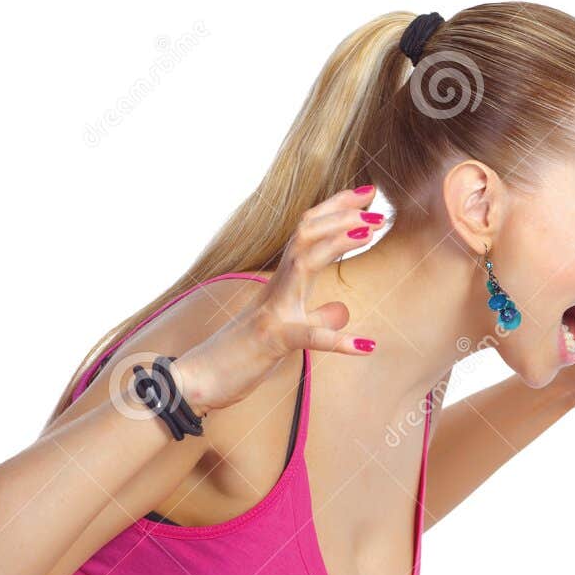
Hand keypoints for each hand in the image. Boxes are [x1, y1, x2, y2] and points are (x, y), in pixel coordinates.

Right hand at [178, 185, 386, 413]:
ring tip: (371, 232)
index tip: (368, 195)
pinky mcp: (271, 341)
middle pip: (305, 233)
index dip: (336, 209)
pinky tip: (365, 347)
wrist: (198, 380)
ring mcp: (272, 311)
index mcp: (282, 283)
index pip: (308, 233)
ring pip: (303, 261)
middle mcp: (276, 287)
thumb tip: (342, 312)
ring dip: (337, 241)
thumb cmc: (238, 355)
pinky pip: (307, 336)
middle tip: (376, 209)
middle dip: (340, 214)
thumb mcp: (285, 333)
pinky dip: (337, 340)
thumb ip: (315, 318)